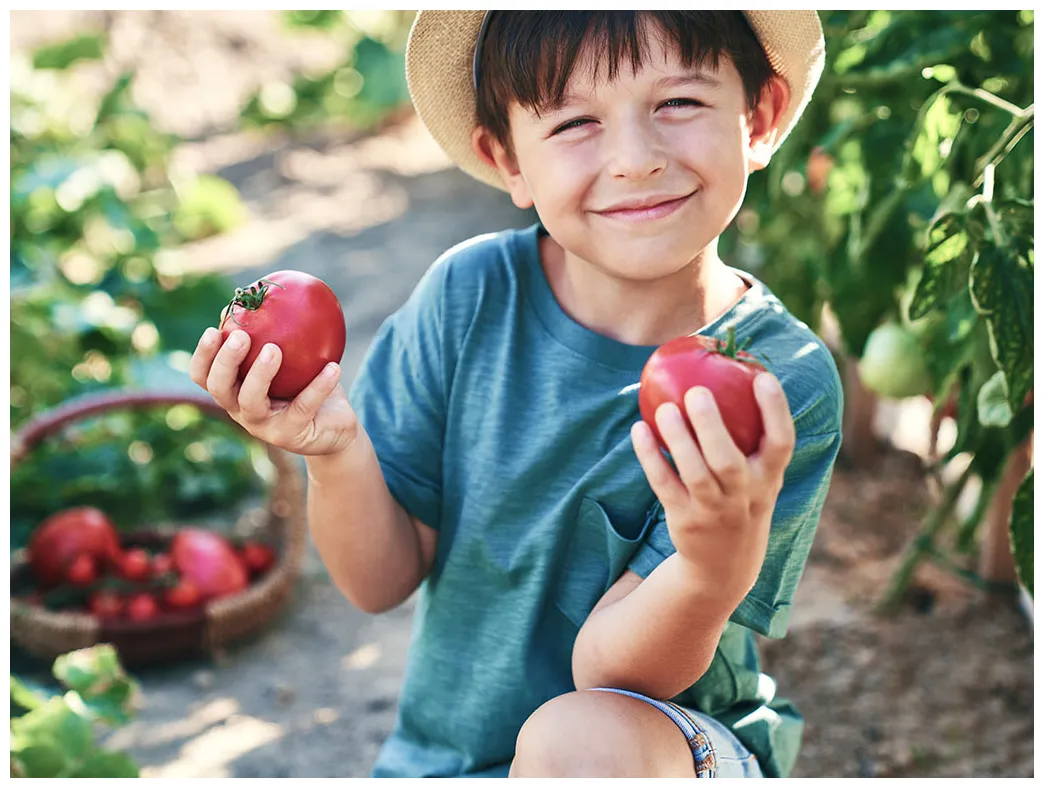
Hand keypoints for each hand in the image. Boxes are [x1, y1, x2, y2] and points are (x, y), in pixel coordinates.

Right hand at [188, 327, 358, 456]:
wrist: (334, 427)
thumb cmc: (305, 385)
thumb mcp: (290, 359)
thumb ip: (270, 334)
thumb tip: (252, 295)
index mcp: (233, 391)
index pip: (204, 376)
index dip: (203, 355)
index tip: (213, 329)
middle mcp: (242, 411)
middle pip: (220, 388)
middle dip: (225, 361)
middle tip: (241, 336)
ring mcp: (265, 427)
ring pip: (252, 401)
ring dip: (260, 373)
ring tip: (275, 349)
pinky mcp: (292, 434)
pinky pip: (304, 406)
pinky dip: (319, 386)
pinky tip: (333, 367)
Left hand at [631, 373, 795, 599]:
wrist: (724, 567)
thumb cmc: (741, 500)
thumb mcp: (758, 476)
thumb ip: (751, 435)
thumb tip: (731, 371)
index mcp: (769, 480)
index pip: (781, 444)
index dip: (775, 411)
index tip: (762, 376)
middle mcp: (745, 497)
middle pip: (729, 462)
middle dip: (712, 427)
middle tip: (697, 391)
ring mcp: (713, 511)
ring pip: (695, 475)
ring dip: (678, 440)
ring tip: (663, 408)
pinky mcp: (684, 520)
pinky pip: (664, 485)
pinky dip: (651, 457)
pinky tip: (639, 430)